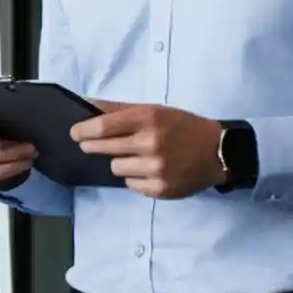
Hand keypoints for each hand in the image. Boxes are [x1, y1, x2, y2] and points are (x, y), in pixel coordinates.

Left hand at [71, 101, 224, 198]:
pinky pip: (131, 185)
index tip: (74, 133)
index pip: (103, 126)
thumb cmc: (182, 126)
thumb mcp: (153, 110)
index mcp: (148, 119)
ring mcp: (156, 168)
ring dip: (120, 163)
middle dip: (94, 147)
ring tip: (136, 157)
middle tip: (91, 145)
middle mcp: (151, 144)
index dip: (83, 131)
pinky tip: (149, 170)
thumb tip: (86, 103)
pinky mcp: (161, 189)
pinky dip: (135, 178)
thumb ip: (118, 108)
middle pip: (104, 149)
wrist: (219, 151)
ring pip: (116, 168)